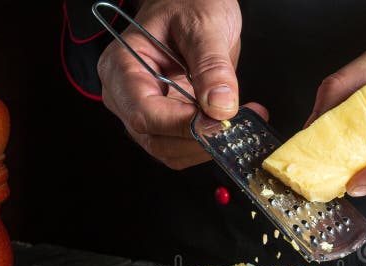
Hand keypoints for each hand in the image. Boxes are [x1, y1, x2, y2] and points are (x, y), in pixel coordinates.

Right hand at [97, 0, 267, 169]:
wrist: (193, 3)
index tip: (218, 121)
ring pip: (171, 151)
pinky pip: (184, 145)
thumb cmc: (188, 3)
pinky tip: (233, 123)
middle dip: (199, 139)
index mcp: (122, 67)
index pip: (144, 114)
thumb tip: (219, 105)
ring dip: (209, 145)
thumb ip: (211, 65)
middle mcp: (127, 94)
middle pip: (156, 139)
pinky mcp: (168, 119)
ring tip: (242, 122)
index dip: (182, 125)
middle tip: (238, 124)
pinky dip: (211, 142)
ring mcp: (146, 110)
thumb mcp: (204, 25)